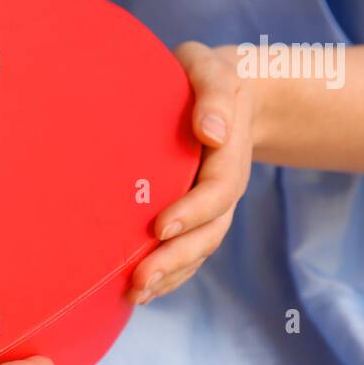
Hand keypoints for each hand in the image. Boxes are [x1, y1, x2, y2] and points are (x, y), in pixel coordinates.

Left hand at [127, 41, 259, 304]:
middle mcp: (223, 186)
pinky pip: (188, 250)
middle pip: (209, 233)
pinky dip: (169, 274)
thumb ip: (214, 93)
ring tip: (135, 294)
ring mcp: (210, 205)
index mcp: (228, 153)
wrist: (221, 91)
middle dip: (175, 260)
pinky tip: (140, 291)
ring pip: (199, 249)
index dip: (192, 212)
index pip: (216, 191)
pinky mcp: (194, 215)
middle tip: (138, 281)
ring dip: (170, 276)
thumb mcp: (211, 70)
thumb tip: (213, 132)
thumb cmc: (205, 76)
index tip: (159, 228)